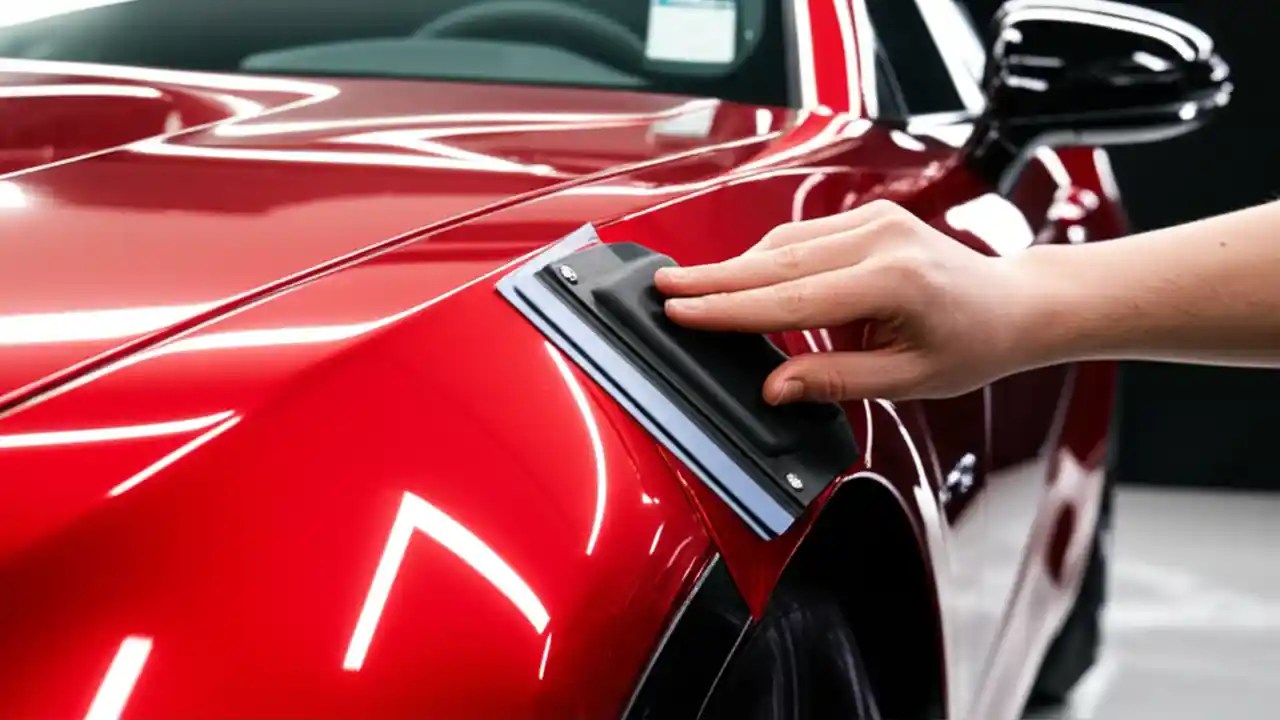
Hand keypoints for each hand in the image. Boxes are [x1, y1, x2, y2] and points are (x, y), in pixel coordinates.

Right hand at [655, 201, 1047, 402]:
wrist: (1011, 304)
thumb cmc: (969, 345)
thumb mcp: (905, 380)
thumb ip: (835, 381)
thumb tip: (774, 389)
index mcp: (892, 282)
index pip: (790, 299)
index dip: (729, 309)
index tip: (683, 311)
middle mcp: (881, 239)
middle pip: (776, 261)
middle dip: (714, 278)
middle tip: (664, 289)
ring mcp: (875, 220)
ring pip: (783, 242)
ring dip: (736, 267)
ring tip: (691, 288)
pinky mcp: (869, 215)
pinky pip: (802, 235)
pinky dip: (767, 258)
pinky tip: (740, 276)